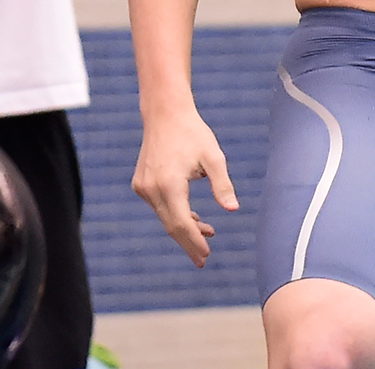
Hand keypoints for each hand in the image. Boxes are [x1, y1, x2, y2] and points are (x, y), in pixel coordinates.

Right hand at [132, 110, 238, 265]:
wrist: (164, 114)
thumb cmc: (193, 133)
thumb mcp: (213, 157)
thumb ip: (222, 185)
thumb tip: (233, 210)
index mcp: (170, 184)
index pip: (182, 223)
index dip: (194, 242)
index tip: (206, 255)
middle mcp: (152, 189)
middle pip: (171, 226)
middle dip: (188, 243)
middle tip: (203, 260)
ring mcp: (143, 187)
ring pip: (165, 217)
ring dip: (184, 228)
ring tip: (207, 235)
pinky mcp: (141, 184)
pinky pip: (160, 207)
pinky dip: (175, 214)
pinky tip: (193, 218)